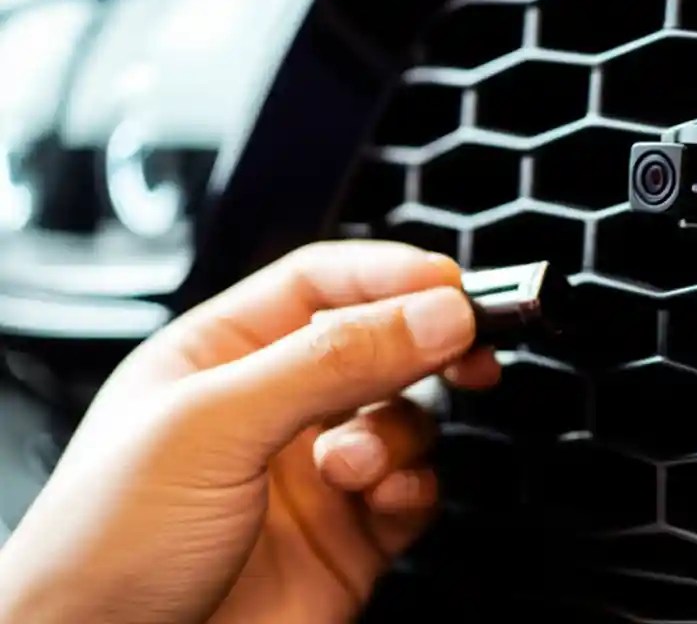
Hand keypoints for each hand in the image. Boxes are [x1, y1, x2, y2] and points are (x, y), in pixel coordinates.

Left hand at [0, 242, 499, 623]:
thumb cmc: (105, 546)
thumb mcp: (214, 425)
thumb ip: (330, 361)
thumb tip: (433, 313)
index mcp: (221, 357)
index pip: (321, 285)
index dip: (388, 275)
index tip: (449, 286)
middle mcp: (272, 409)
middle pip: (376, 344)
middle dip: (424, 344)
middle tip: (467, 346)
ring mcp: (314, 475)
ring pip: (404, 418)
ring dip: (398, 434)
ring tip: (355, 466)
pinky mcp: (348, 538)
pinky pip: (413, 492)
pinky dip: (414, 489)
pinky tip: (383, 499)